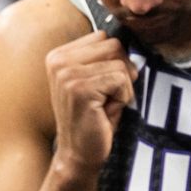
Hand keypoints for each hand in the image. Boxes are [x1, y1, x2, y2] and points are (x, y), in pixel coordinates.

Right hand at [44, 30, 136, 175]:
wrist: (78, 154)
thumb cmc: (92, 118)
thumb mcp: (94, 80)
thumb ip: (103, 57)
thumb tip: (132, 35)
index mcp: (58, 55)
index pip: (104, 37)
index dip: (114, 62)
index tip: (101, 87)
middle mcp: (58, 60)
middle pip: (114, 45)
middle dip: (121, 72)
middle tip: (106, 97)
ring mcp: (66, 74)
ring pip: (120, 63)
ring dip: (122, 87)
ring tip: (104, 105)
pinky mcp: (79, 88)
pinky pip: (121, 80)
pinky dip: (123, 97)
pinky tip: (105, 112)